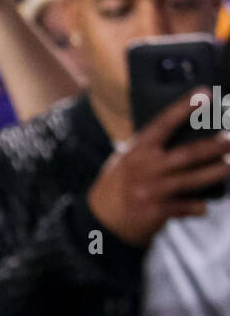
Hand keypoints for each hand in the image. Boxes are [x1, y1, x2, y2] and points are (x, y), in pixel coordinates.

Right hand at [87, 91, 229, 246]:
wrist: (101, 221)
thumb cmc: (118, 185)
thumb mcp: (126, 160)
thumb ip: (149, 149)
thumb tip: (184, 134)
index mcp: (137, 151)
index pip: (163, 124)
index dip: (183, 108)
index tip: (204, 94)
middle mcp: (145, 168)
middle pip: (187, 155)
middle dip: (214, 147)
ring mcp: (151, 191)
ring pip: (192, 181)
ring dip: (215, 173)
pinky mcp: (156, 212)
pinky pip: (184, 207)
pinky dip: (197, 206)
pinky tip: (206, 205)